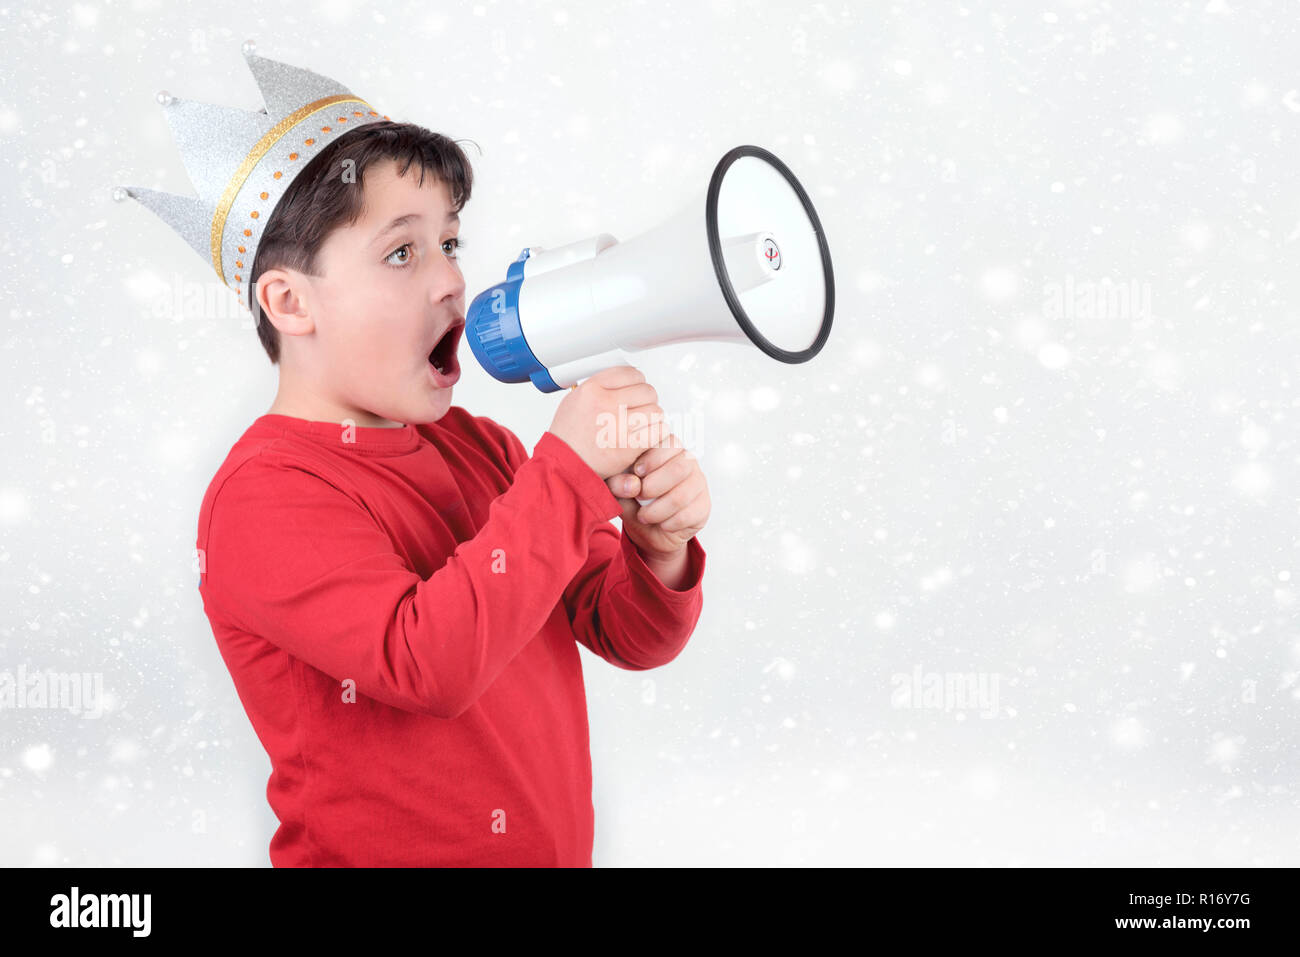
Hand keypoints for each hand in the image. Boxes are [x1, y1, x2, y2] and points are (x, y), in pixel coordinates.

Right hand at [547, 365, 669, 478]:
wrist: (564, 466)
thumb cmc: (567, 439)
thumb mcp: (574, 401)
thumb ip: (596, 389)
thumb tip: (618, 382)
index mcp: (592, 390)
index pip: (629, 373)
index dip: (637, 381)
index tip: (637, 388)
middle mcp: (606, 404)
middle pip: (646, 391)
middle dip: (647, 400)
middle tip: (641, 409)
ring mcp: (619, 425)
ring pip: (655, 410)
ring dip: (653, 418)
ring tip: (643, 425)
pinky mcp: (629, 445)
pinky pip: (658, 431)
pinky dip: (656, 434)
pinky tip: (646, 437)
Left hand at [605, 432, 709, 559]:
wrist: (651, 530)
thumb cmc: (636, 501)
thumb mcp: (621, 491)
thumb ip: (620, 484)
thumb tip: (630, 485)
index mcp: (667, 450)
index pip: (669, 443)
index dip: (652, 458)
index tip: (637, 472)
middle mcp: (687, 463)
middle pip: (679, 468)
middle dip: (654, 486)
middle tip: (639, 496)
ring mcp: (698, 484)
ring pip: (682, 495)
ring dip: (658, 510)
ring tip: (644, 516)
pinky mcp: (704, 506)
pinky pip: (689, 514)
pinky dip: (670, 523)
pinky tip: (661, 523)